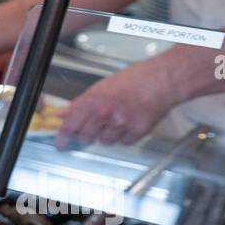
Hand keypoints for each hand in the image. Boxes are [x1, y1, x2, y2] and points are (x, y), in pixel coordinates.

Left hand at [55, 61, 175, 149]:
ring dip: (108, 134)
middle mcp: (105, 114)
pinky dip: (125, 136)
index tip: (61, 144)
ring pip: (104, 142)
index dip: (63, 138)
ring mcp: (121, 124)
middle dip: (88, 134)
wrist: (163, 80)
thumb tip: (62, 114)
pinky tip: (131, 121)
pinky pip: (123, 142)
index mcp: (93, 101)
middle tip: (98, 123)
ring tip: (119, 117)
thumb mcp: (101, 87)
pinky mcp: (136, 132)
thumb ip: (79, 103)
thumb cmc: (135, 80)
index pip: (70, 126)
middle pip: (85, 137)